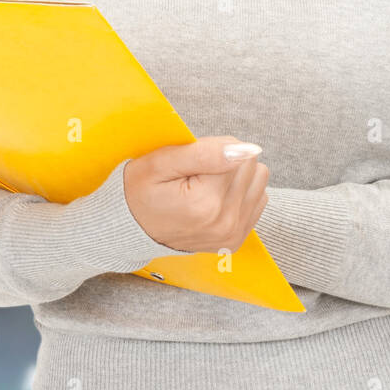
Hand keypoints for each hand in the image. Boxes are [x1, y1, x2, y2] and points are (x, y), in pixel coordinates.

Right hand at [122, 137, 268, 254]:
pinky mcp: (235, 240)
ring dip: (236, 178)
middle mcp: (225, 223)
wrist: (130, 228)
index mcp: (207, 202)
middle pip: (251, 166)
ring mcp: (232, 235)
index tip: (190, 164)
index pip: (238, 152)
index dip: (213, 150)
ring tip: (205, 187)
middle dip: (227, 163)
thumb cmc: (141, 191)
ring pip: (259, 180)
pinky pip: (258, 199)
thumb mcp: (163, 162)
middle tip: (195, 176)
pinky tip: (214, 198)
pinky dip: (239, 194)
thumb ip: (207, 153)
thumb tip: (248, 149)